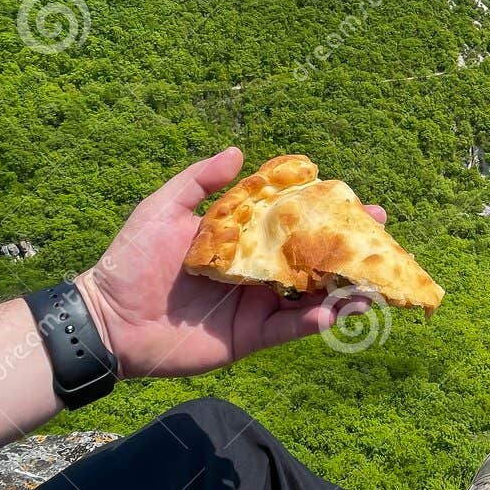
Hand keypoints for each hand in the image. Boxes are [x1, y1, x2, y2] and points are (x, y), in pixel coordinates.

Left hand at [76, 148, 382, 378]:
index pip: (291, 223)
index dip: (324, 213)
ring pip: (310, 297)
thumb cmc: (132, 260)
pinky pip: (289, 329)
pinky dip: (314, 322)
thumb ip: (200, 181)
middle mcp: (255, 272)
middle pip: (311, 261)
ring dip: (343, 290)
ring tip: (372, 281)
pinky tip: (334, 311)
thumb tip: (240, 151)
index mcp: (241, 239)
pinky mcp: (250, 337)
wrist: (109, 318)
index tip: (357, 201)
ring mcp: (256, 306)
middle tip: (379, 238)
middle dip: (347, 250)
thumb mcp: (164, 209)